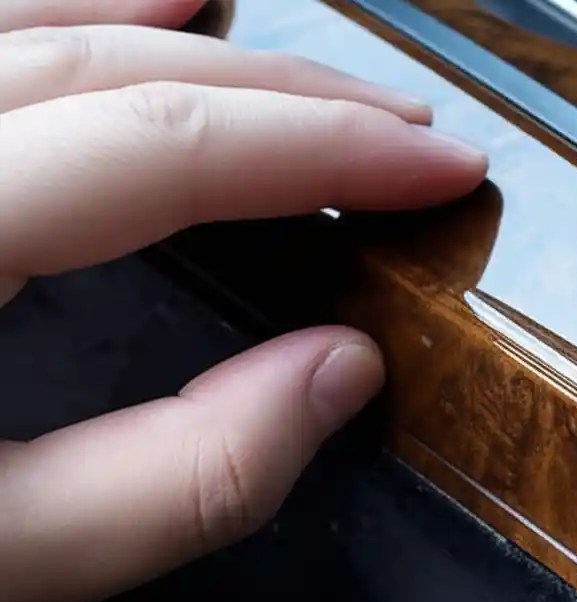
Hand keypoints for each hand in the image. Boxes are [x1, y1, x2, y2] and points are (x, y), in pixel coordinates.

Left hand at [0, 1, 486, 601]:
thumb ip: (179, 480)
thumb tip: (337, 377)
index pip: (162, 151)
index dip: (324, 147)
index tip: (435, 166)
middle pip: (108, 73)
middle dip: (284, 91)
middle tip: (402, 128)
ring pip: (25, 34)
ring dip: (178, 36)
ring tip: (288, 55)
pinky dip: (55, 21)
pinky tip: (116, 12)